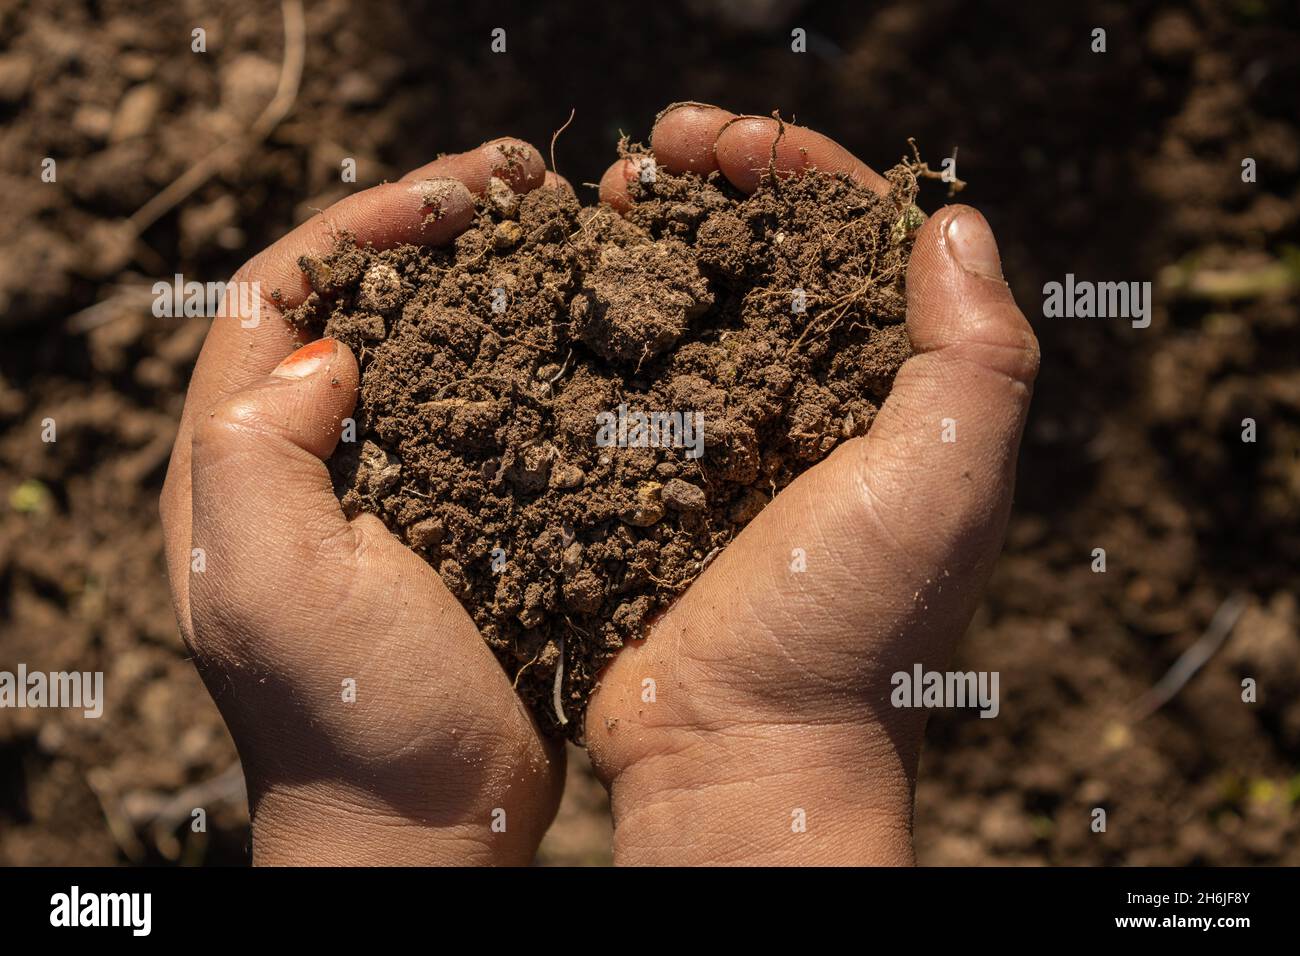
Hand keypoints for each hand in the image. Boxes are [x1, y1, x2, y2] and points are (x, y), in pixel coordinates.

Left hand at [160, 139, 569, 864]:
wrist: (429, 826)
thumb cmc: (350, 722)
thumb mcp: (270, 589)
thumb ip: (257, 456)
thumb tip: (328, 348)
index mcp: (236, 469)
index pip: (276, 299)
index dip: (356, 228)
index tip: (449, 196)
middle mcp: (306, 463)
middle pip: (353, 303)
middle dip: (424, 230)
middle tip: (511, 183)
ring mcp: (386, 486)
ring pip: (425, 347)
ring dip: (481, 281)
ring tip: (552, 230)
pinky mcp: (456, 516)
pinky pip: (485, 410)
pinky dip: (526, 357)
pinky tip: (582, 331)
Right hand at [586, 104, 1039, 864]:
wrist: (738, 748)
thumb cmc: (854, 630)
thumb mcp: (946, 484)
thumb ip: (975, 353)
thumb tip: (951, 223)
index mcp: (887, 391)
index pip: (854, 237)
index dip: (799, 169)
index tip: (729, 143)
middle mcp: (809, 401)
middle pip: (764, 250)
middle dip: (715, 183)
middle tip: (656, 152)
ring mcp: (721, 436)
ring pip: (688, 298)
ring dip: (651, 233)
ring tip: (605, 200)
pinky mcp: (647, 473)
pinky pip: (623, 370)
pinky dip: (598, 314)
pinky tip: (564, 281)